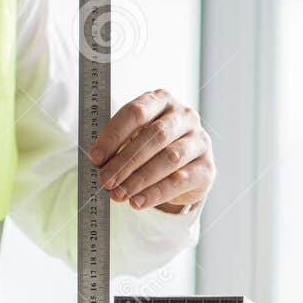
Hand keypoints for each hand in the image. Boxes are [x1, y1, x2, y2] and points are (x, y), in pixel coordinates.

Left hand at [89, 89, 214, 212]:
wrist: (185, 168)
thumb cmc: (153, 148)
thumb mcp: (134, 139)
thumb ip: (118, 147)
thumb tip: (99, 165)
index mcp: (161, 100)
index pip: (136, 112)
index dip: (113, 135)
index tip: (95, 158)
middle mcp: (184, 116)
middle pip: (154, 136)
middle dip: (126, 161)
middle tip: (106, 180)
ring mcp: (199, 141)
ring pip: (169, 158)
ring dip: (140, 179)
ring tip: (119, 194)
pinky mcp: (207, 168)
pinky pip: (180, 180)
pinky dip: (156, 193)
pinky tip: (137, 202)